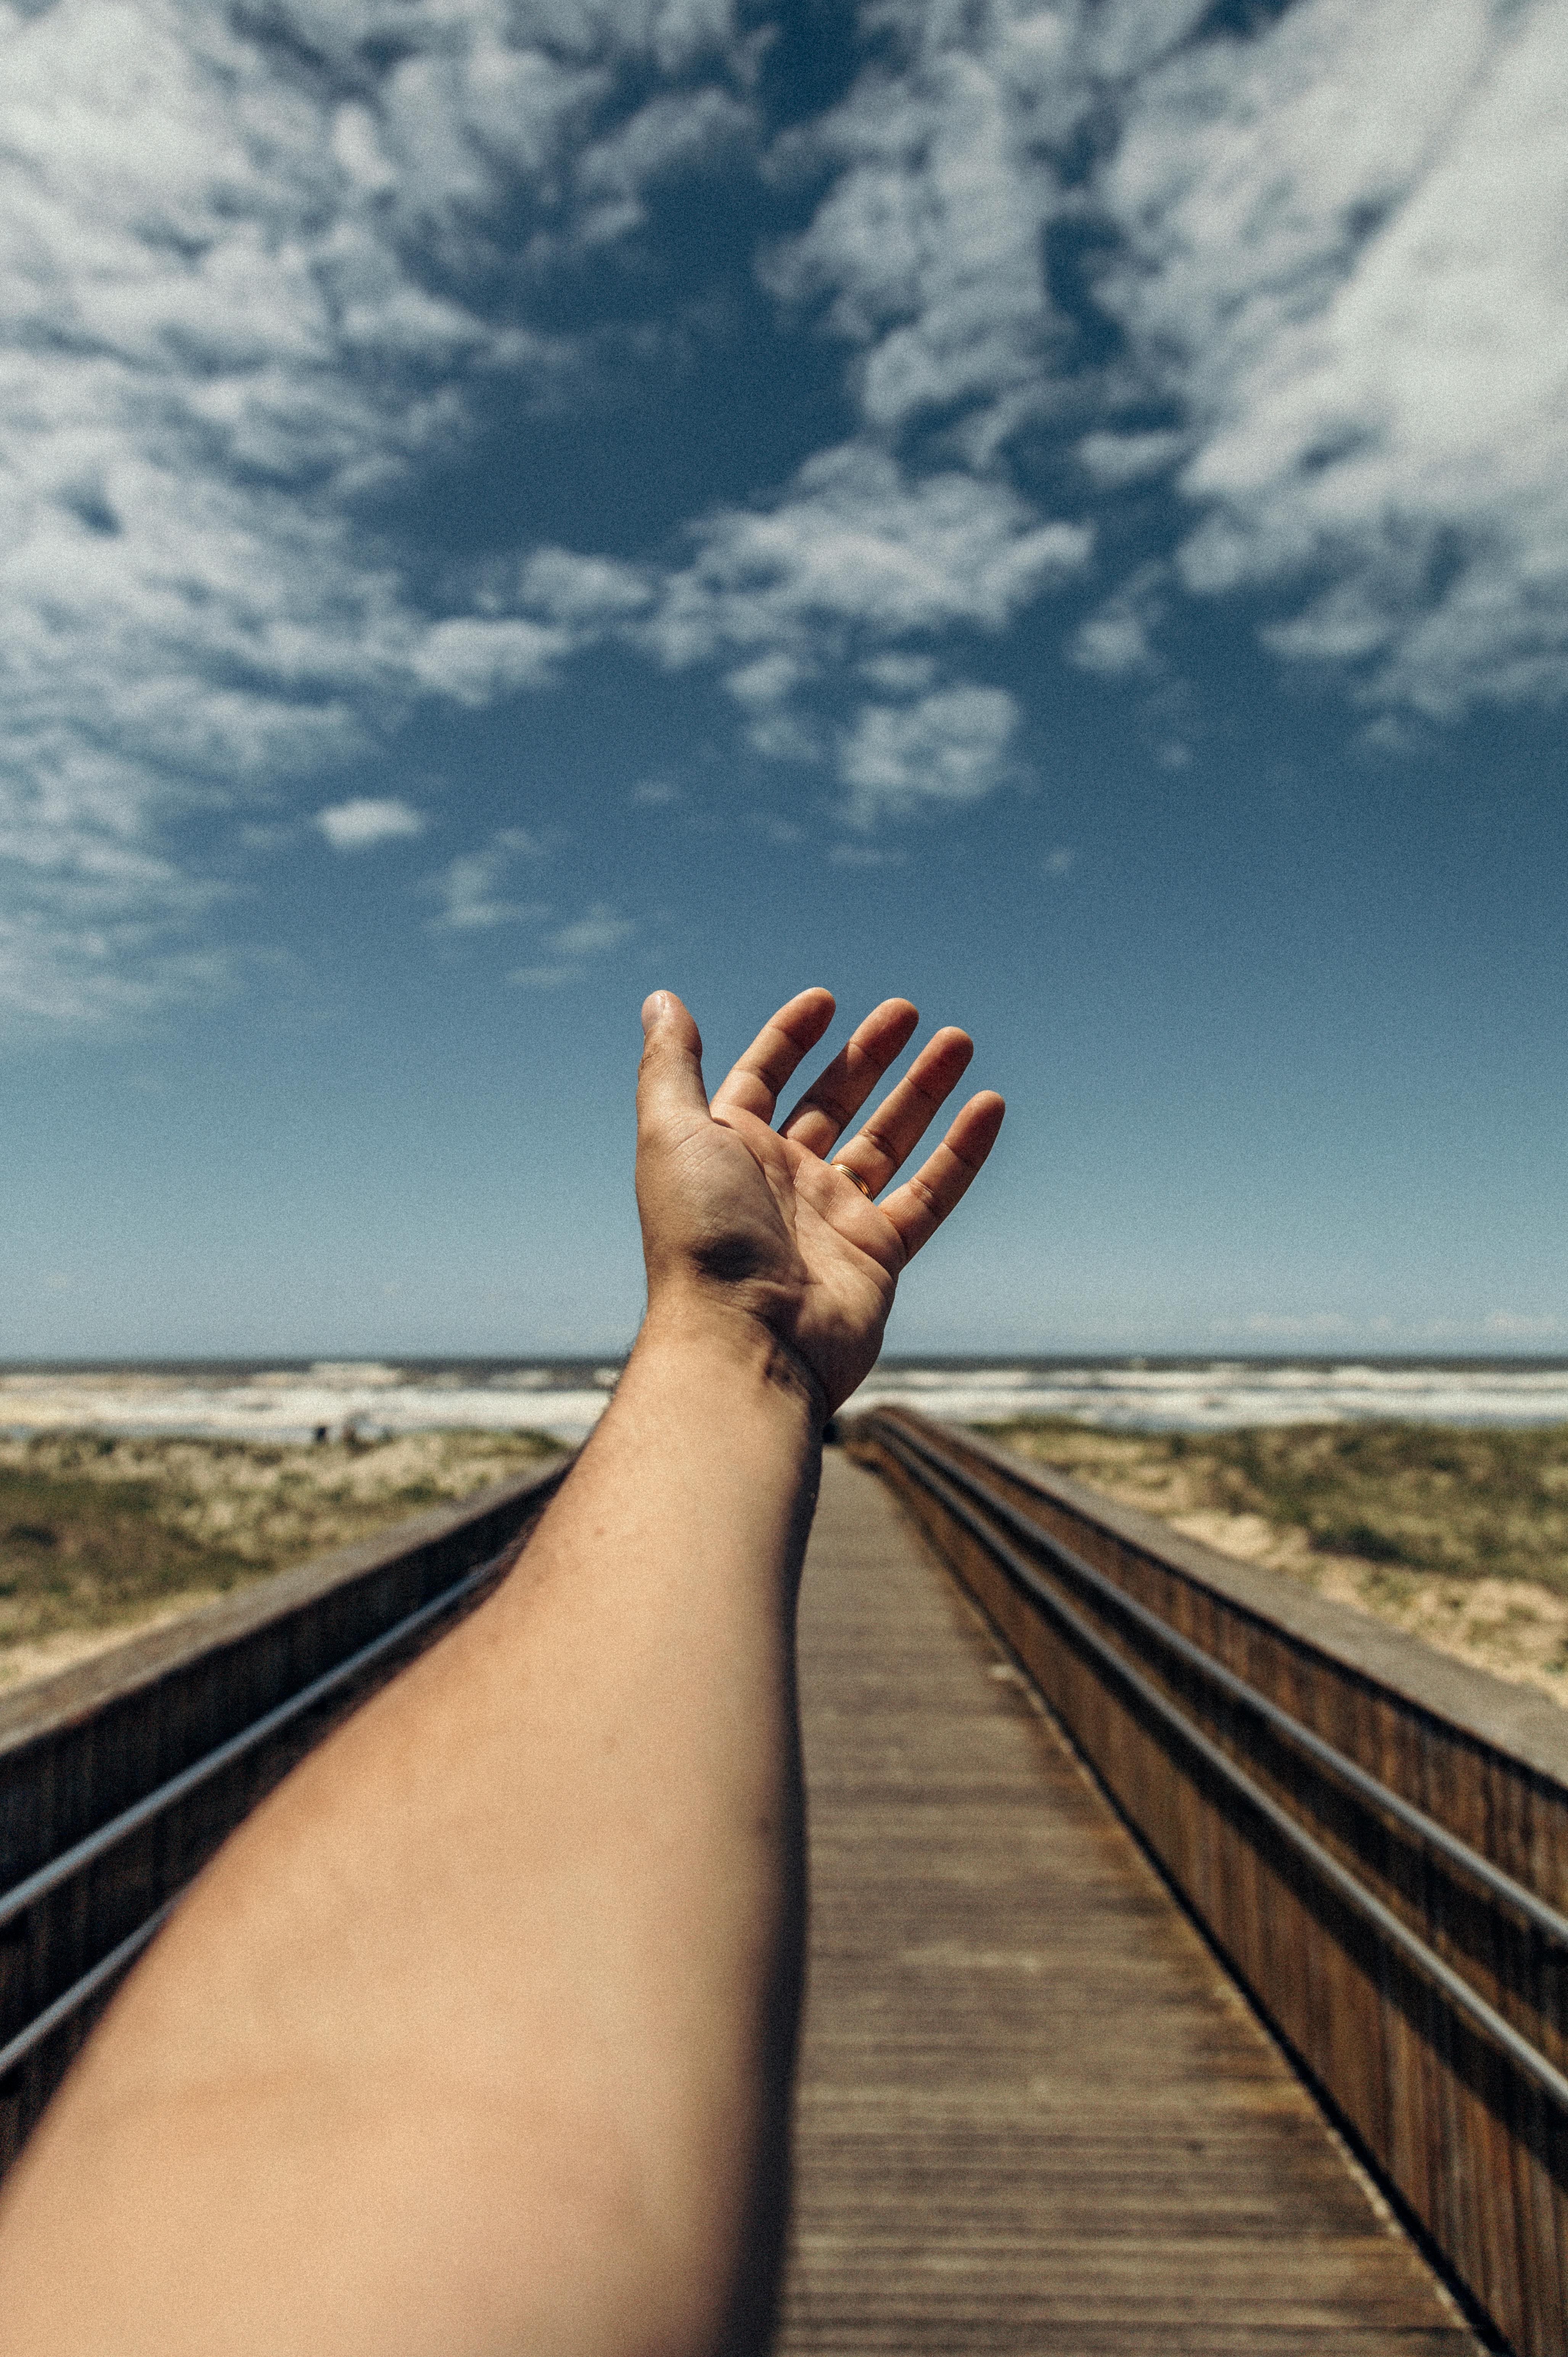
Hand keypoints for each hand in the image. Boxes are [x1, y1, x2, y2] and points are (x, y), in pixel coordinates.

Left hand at [635, 986, 1004, 1414]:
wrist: (744, 1342)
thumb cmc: (702, 1236)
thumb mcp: (672, 1131)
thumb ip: (671, 1064)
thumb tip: (662, 999)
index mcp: (731, 1152)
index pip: (763, 1080)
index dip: (790, 1039)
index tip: (826, 1001)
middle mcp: (781, 1183)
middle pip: (833, 1103)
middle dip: (869, 1055)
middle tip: (908, 1011)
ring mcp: (833, 1220)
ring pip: (889, 1141)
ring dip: (923, 1090)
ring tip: (958, 1039)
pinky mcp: (879, 1256)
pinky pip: (930, 1193)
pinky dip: (962, 1151)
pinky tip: (990, 1106)